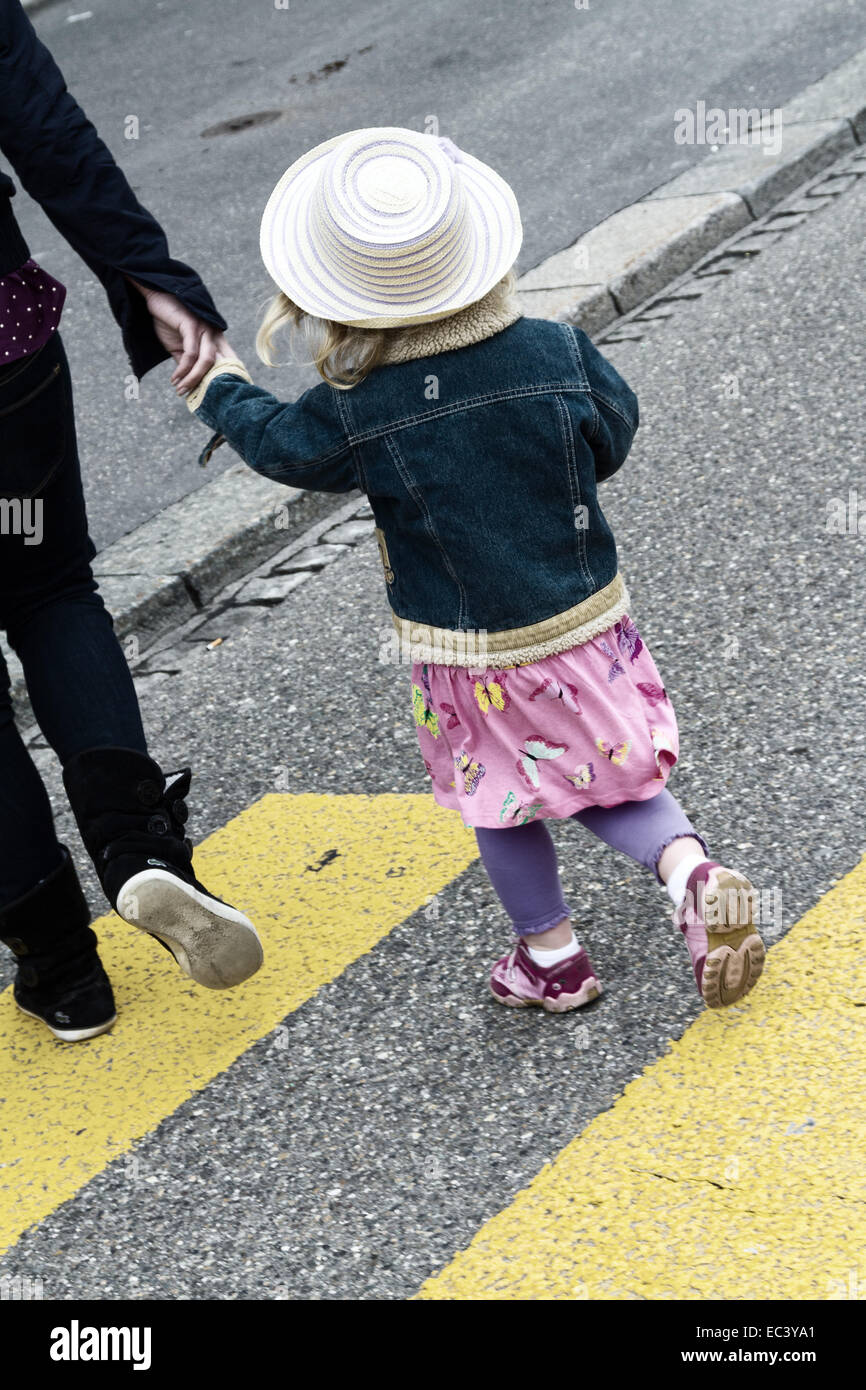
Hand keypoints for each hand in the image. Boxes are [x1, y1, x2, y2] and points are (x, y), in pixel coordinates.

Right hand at [128, 278, 234, 393]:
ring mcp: (205, 328)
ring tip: (181, 390)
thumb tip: (192, 384)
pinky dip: (184, 369)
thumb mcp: (179, 347)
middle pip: (222, 365)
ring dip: (193, 379)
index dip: (228, 381)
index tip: (220, 400)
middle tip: (199, 402)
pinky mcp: (192, 324)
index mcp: (215, 339)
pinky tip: (175, 378)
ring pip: (207, 362)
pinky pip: (192, 353)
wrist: (154, 297)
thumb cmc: (168, 321)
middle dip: (212, 386)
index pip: (229, 362)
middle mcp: (215, 334)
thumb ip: (188, 363)